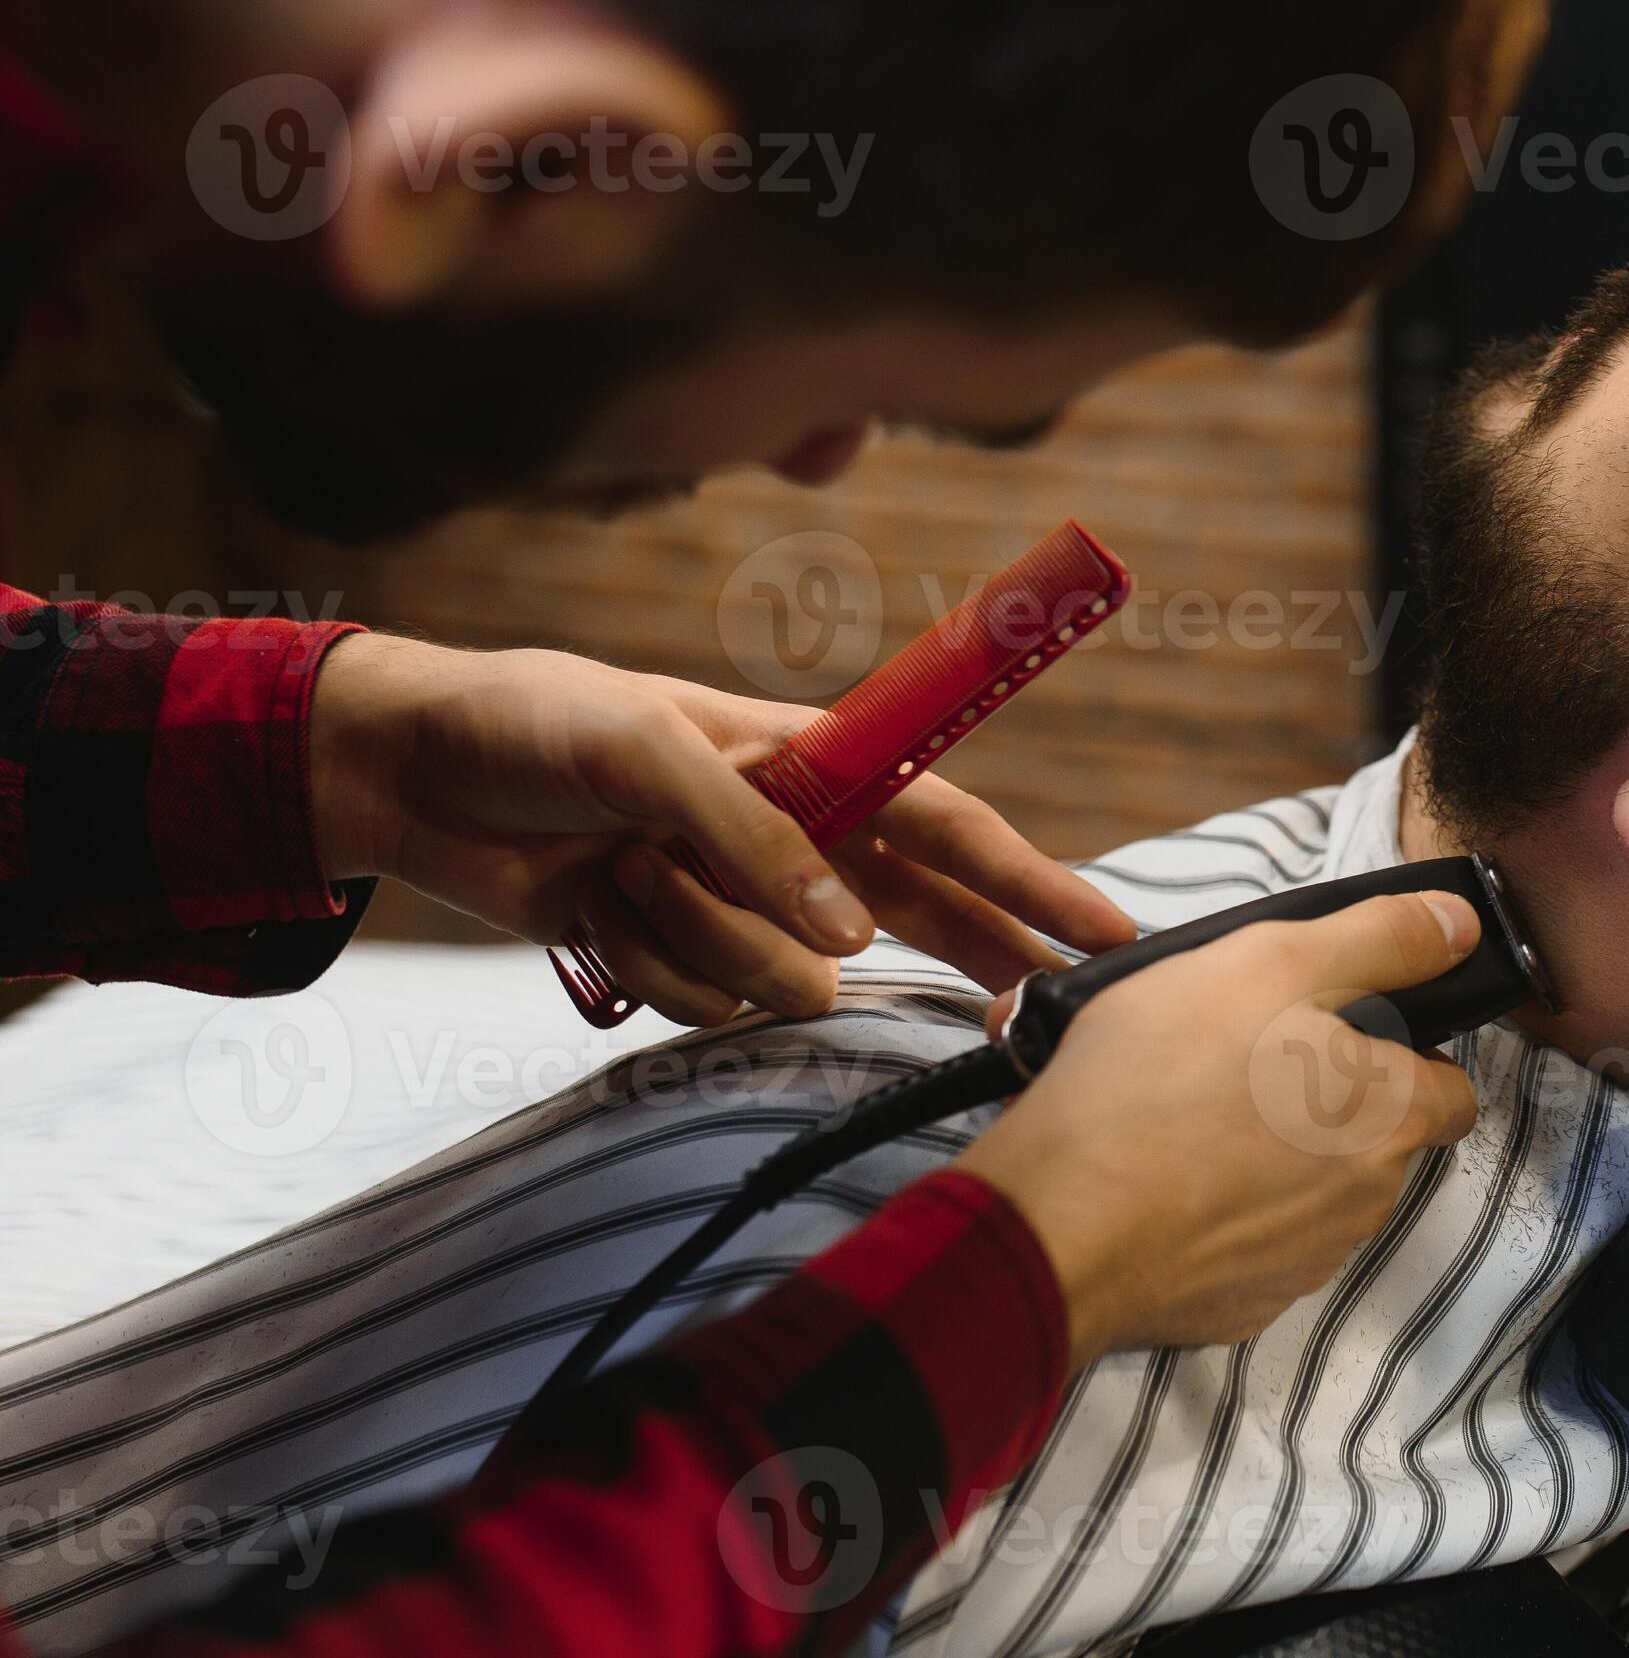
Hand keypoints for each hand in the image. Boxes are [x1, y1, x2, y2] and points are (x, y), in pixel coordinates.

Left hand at [308, 634, 1133, 1023]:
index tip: (1108, 934)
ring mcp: (734, 905)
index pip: (951, 827)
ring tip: (623, 875)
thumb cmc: (534, 725)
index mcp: (813, 763)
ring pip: (788, 979)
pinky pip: (706, 1009)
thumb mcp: (648, 752)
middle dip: (963, 956)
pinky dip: (645, 968)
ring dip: (701, 941)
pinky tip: (592, 911)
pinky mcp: (674, 957)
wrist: (407, 775)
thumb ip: (756, 838)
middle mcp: (793, 839)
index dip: (1034, 881)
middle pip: (918, 916)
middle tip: (1031, 1015)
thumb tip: (848, 939)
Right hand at [956, 891, 1483, 1367]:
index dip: (1407, 1052)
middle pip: (1374, 1140)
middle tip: (1240, 1056)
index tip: (1341, 1031)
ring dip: (1268, 1155)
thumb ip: (1382, 939)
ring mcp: (1300, 1263)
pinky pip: (1247, 1244)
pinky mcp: (1237, 1304)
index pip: (1451, 1091)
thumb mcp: (1275, 960)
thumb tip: (1458, 926)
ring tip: (1184, 1110)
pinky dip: (1219, 1212)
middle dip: (1323, 1100)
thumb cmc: (1164, 1079)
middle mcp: (1364, 1202)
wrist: (1058, 1222)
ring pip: (1310, 1192)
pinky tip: (1160, 1175)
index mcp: (1388, 1117)